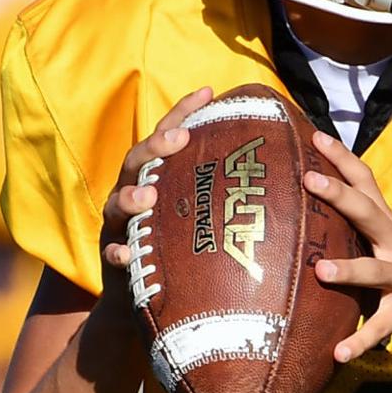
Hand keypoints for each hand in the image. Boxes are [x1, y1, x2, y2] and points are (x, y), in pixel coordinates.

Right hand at [98, 85, 213, 314]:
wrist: (145, 300)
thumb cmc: (181, 249)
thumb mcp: (200, 216)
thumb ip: (222, 192)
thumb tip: (279, 172)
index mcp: (156, 177)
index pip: (168, 136)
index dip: (184, 113)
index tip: (209, 92)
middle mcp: (132, 194)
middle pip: (136, 162)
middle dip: (154, 148)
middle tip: (177, 140)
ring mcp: (119, 226)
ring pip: (117, 205)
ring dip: (131, 199)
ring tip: (147, 197)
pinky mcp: (114, 258)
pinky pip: (112, 253)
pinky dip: (118, 252)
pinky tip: (126, 254)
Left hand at [304, 130, 391, 363]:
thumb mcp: (383, 249)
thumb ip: (353, 232)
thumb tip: (302, 213)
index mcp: (387, 227)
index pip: (366, 183)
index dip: (342, 158)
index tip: (314, 136)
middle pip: (369, 213)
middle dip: (340, 195)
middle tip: (309, 180)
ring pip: (375, 271)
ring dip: (348, 269)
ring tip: (319, 271)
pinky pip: (379, 328)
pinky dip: (358, 341)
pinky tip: (337, 354)